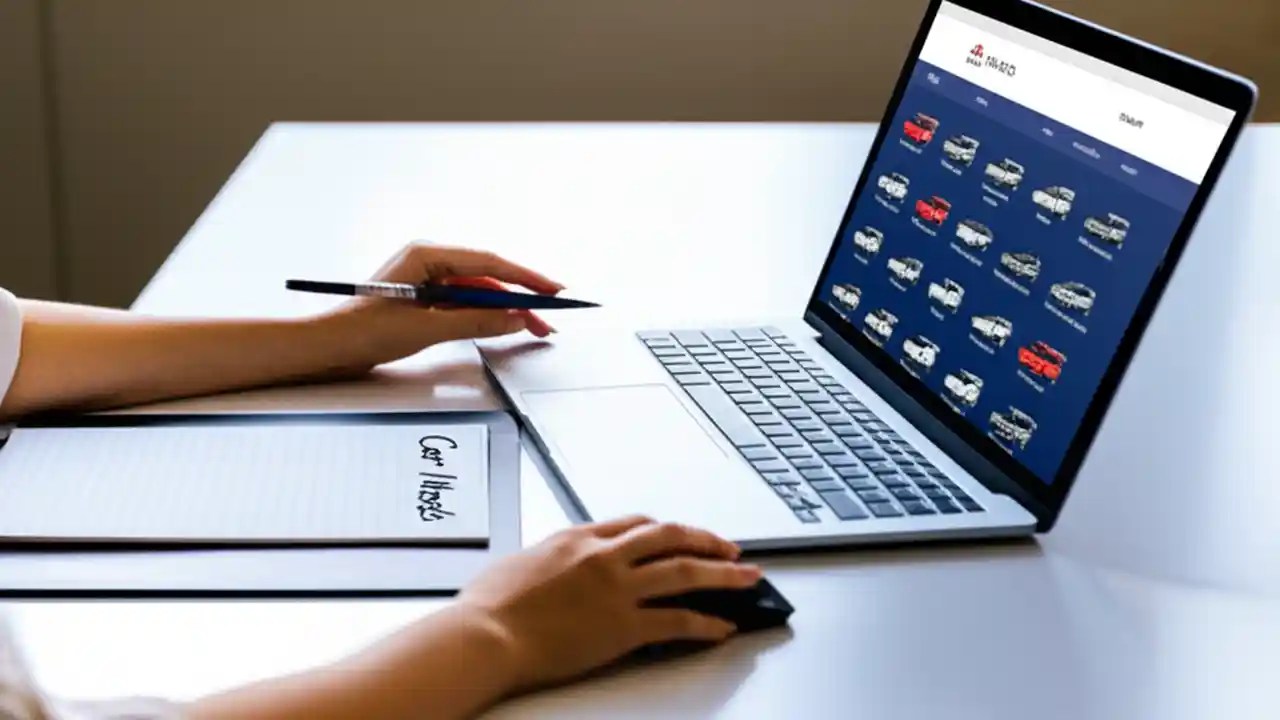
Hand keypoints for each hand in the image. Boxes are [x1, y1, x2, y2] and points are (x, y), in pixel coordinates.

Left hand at [323, 243, 562, 368]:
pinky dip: (484, 316)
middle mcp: (429, 261)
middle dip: (520, 299)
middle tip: (546, 320)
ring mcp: (427, 279)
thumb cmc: (364, 330)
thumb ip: (477, 323)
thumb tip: (515, 319)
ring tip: (531, 328)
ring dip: (504, 311)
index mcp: (427, 255)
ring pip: (479, 293)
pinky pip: (464, 303)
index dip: (526, 278)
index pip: (490, 263)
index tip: (553, 290)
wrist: (329, 347)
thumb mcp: (428, 328)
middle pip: (488, 279)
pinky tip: (502, 327)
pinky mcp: (425, 298)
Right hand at [457, 516, 762, 693]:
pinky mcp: (623, 625)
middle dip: (706, 539)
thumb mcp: (519, 563)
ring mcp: (617, 590)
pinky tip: (722, 627)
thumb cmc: (488, 606)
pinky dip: (706, 623)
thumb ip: (546, 559)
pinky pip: (677, 620)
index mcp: (577, 538)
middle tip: (730, 547)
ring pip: (684, 571)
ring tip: (748, 577)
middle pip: (669, 536)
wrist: (486, 634)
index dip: (665, 529)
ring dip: (723, 573)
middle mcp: (603, 556)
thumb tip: (548, 566)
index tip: (679, 534)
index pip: (634, 524)